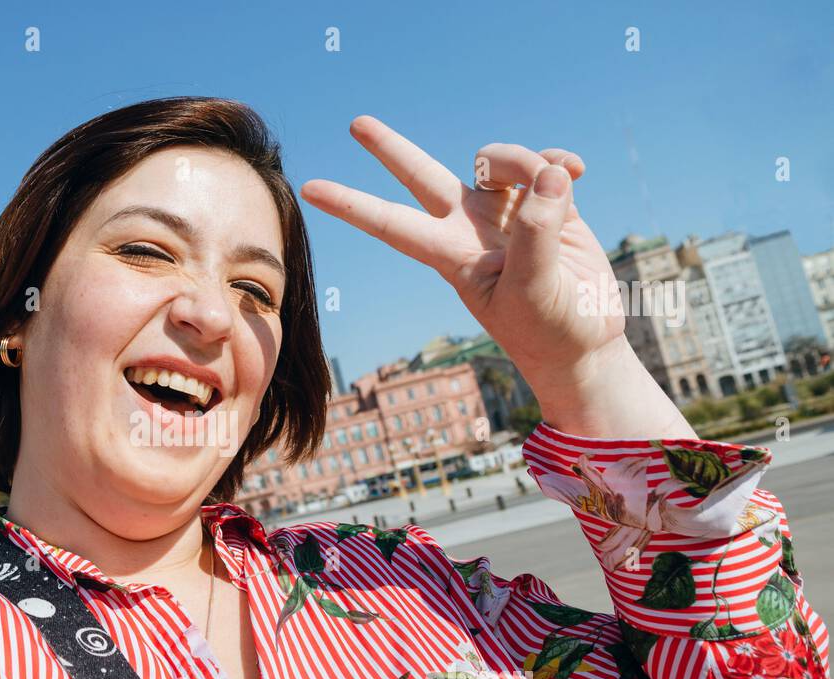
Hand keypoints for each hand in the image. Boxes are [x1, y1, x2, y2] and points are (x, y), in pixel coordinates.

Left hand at [300, 116, 624, 378]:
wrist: (583, 341)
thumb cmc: (547, 328)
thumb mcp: (532, 287)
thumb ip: (535, 231)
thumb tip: (548, 173)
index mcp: (450, 254)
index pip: (390, 223)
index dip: (351, 205)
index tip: (309, 189)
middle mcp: (469, 227)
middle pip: (421, 176)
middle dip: (390, 150)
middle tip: (356, 124)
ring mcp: (505, 214)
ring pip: (496, 160)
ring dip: (524, 159)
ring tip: (556, 180)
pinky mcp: (547, 206)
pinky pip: (544, 164)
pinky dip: (558, 161)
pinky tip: (575, 170)